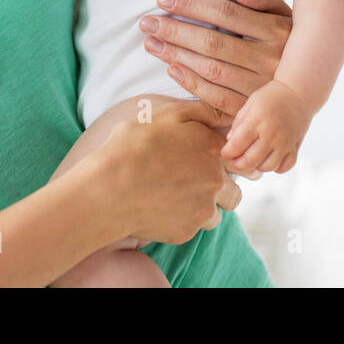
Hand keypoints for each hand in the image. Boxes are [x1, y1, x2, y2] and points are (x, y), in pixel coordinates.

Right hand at [94, 99, 240, 244]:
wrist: (107, 188)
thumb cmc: (132, 146)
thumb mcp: (165, 115)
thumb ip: (202, 112)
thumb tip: (226, 114)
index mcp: (212, 150)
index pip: (236, 158)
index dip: (223, 162)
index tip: (212, 166)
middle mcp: (215, 180)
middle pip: (233, 191)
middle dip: (218, 190)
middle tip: (190, 184)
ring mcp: (203, 209)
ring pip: (215, 212)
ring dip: (202, 208)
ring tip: (172, 197)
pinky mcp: (187, 231)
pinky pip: (193, 227)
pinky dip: (182, 221)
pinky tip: (160, 208)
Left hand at [140, 0, 291, 125]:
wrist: (307, 87)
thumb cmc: (287, 40)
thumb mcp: (284, 13)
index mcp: (277, 31)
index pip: (226, 14)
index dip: (192, 6)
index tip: (163, 0)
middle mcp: (270, 60)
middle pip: (213, 42)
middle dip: (175, 30)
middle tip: (147, 23)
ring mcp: (260, 88)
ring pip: (212, 70)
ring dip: (176, 55)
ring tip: (152, 43)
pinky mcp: (251, 109)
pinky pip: (216, 98)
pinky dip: (191, 83)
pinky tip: (171, 68)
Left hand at [220, 80, 311, 174]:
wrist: (298, 92)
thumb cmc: (272, 96)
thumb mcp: (250, 103)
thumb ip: (239, 122)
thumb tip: (229, 141)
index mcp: (257, 121)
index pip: (237, 144)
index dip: (227, 152)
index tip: (224, 153)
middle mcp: (271, 134)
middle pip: (251, 160)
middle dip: (238, 164)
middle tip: (234, 161)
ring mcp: (284, 142)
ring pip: (268, 167)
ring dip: (257, 167)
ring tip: (252, 159)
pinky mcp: (295, 147)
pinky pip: (285, 166)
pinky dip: (276, 168)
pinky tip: (270, 159)